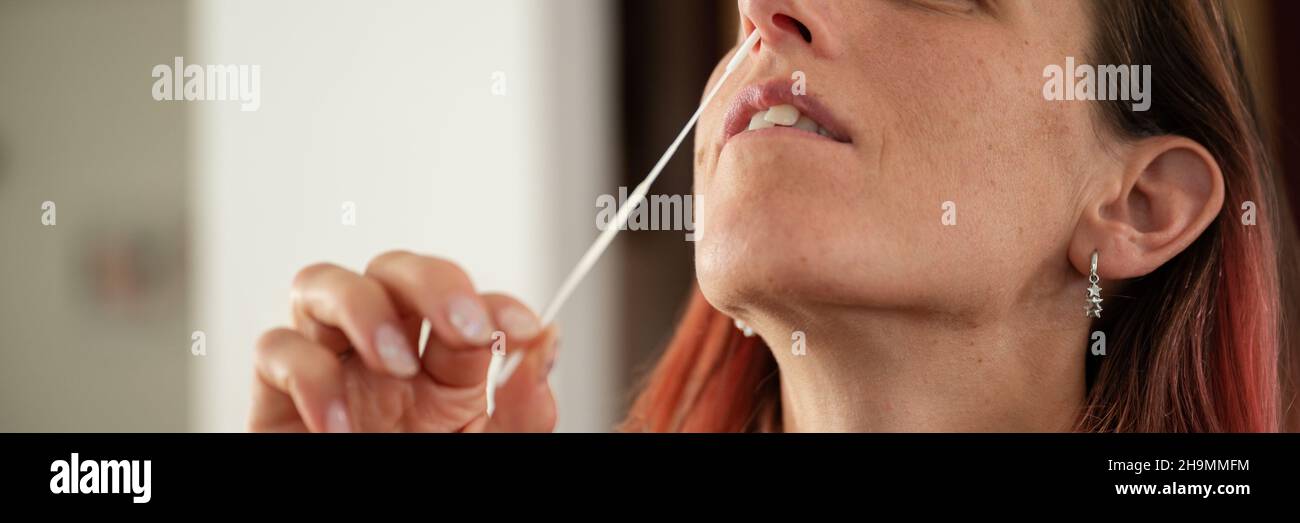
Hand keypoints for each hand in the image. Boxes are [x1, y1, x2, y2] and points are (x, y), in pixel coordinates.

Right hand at [249, 251, 556, 431]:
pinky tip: (339, 423)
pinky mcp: (277, 399)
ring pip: (322, 283)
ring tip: (396, 365)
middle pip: (395, 270)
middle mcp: (384, 358)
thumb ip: (521, 409)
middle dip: (433, 282)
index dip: (498, 302)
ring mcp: (330, 369)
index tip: (525, 329)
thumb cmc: (426, 500)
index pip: (468, 304)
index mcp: (444, 371)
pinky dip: (306, 376)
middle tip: (466, 326)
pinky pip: (275, 351)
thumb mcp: (487, 456)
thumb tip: (547, 343)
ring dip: (364, 309)